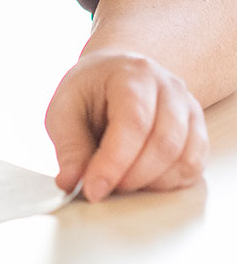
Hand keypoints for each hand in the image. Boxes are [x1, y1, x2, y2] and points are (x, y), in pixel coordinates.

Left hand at [44, 49, 207, 201]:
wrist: (117, 74)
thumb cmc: (90, 90)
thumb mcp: (65, 107)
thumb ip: (69, 144)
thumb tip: (70, 182)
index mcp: (131, 74)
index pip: (132, 123)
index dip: (113, 163)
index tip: (93, 190)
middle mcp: (168, 87)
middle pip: (163, 144)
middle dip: (131, 177)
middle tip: (105, 188)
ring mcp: (189, 109)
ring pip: (183, 159)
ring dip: (150, 183)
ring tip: (120, 181)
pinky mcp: (198, 132)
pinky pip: (193, 168)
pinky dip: (168, 183)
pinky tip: (143, 179)